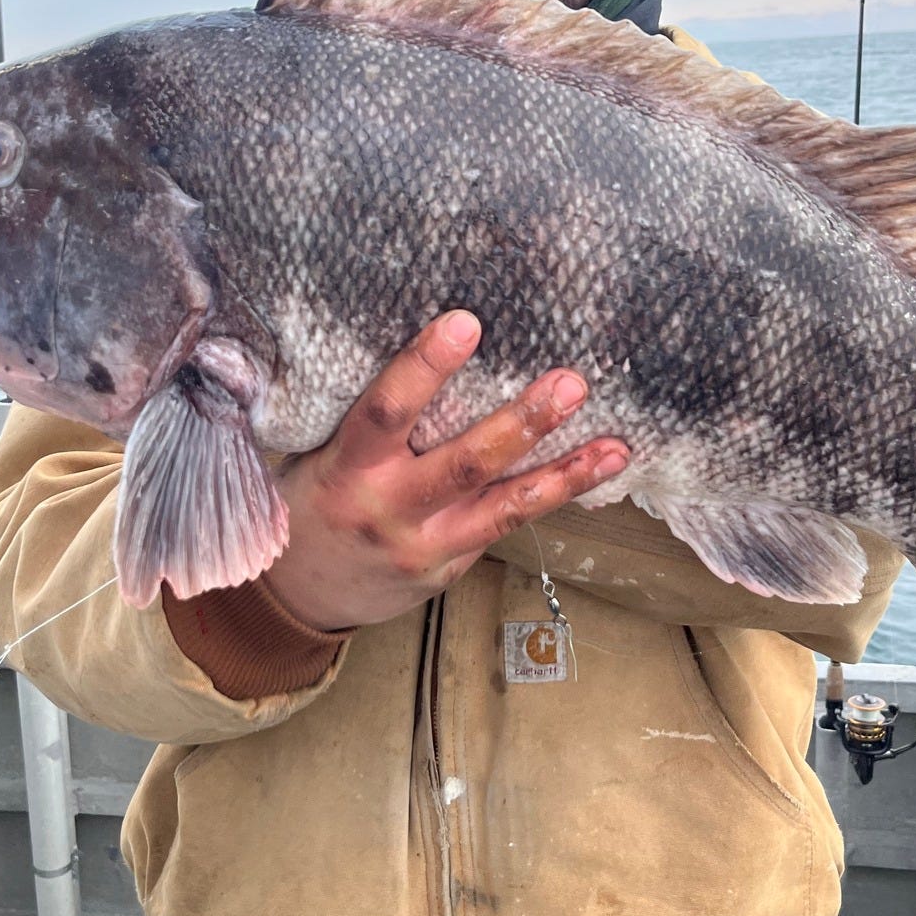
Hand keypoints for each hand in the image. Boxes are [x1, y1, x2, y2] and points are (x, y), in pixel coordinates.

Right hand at [262, 310, 627, 629]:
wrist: (301, 594)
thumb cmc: (316, 500)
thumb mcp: (322, 453)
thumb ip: (369, 419)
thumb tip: (434, 348)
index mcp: (347, 468)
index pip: (386, 410)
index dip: (425, 366)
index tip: (466, 321)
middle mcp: (389, 509)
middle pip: (465, 464)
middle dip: (522, 423)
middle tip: (570, 383)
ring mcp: (424, 546)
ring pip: (504, 507)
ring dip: (564, 473)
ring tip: (614, 445)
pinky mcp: (449, 568)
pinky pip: (506, 526)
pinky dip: (554, 497)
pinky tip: (596, 471)